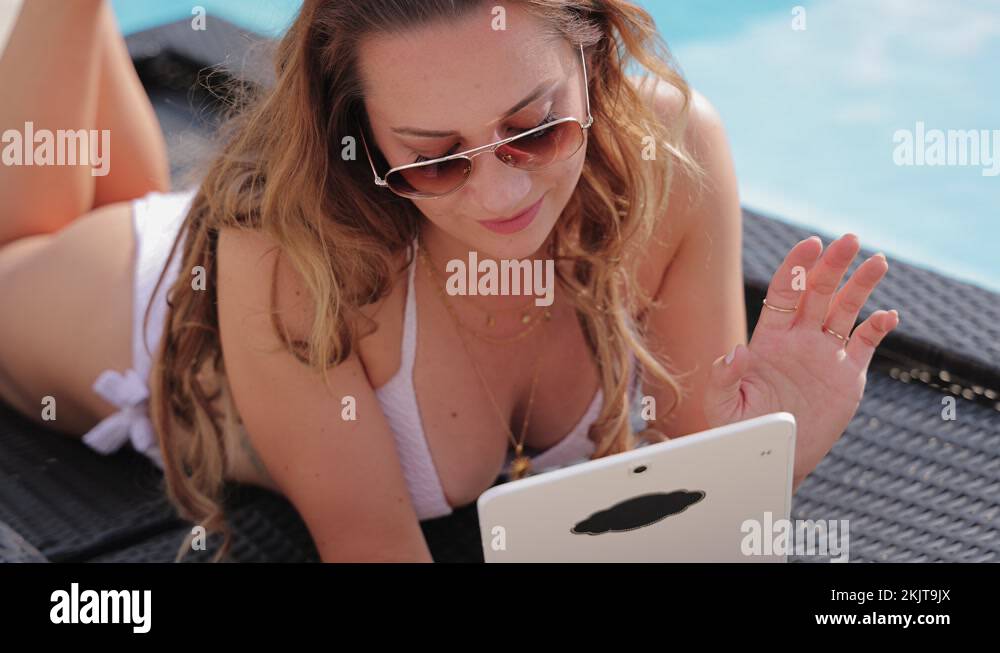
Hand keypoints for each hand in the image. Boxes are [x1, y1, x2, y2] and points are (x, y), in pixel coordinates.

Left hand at [702, 234, 899, 488]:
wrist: (770, 457)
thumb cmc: (739, 430)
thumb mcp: (723, 405)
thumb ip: (724, 377)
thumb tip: (735, 352)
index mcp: (768, 338)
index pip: (784, 292)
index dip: (796, 267)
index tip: (810, 245)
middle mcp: (799, 338)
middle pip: (818, 292)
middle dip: (833, 265)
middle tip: (850, 240)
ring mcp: (825, 353)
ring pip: (845, 309)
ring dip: (861, 285)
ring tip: (877, 261)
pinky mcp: (848, 374)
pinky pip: (865, 343)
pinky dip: (877, 328)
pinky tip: (887, 316)